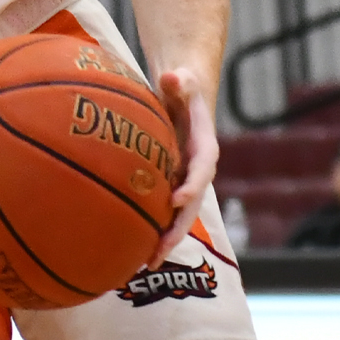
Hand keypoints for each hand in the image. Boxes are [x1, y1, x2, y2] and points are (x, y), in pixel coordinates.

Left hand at [151, 66, 217, 264]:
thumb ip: (179, 80)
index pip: (202, 170)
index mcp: (205, 148)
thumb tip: (171, 75)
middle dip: (178, 229)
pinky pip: (164, 211)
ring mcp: (185, 181)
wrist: (182, 96)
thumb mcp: (182, 80)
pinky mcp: (171, 185)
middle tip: (160, 250)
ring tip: (147, 264)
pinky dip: (154, 230)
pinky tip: (134, 251)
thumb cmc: (181, 87)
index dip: (192, 185)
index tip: (177, 199)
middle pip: (191, 205)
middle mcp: (198, 170)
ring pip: (179, 216)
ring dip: (165, 240)